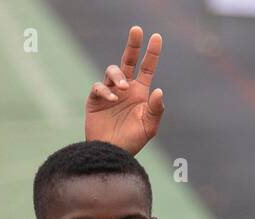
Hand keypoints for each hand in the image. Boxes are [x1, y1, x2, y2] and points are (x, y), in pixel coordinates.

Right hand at [85, 25, 164, 154]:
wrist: (112, 152)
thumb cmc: (132, 141)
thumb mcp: (149, 127)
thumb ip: (156, 109)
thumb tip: (158, 89)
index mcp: (140, 92)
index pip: (147, 68)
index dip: (151, 53)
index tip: (156, 37)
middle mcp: (125, 89)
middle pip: (128, 60)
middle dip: (133, 44)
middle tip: (137, 29)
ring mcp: (110, 92)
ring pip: (112, 71)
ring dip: (118, 75)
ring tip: (124, 88)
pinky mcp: (95, 99)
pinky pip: (99, 87)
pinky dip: (105, 90)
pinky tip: (112, 99)